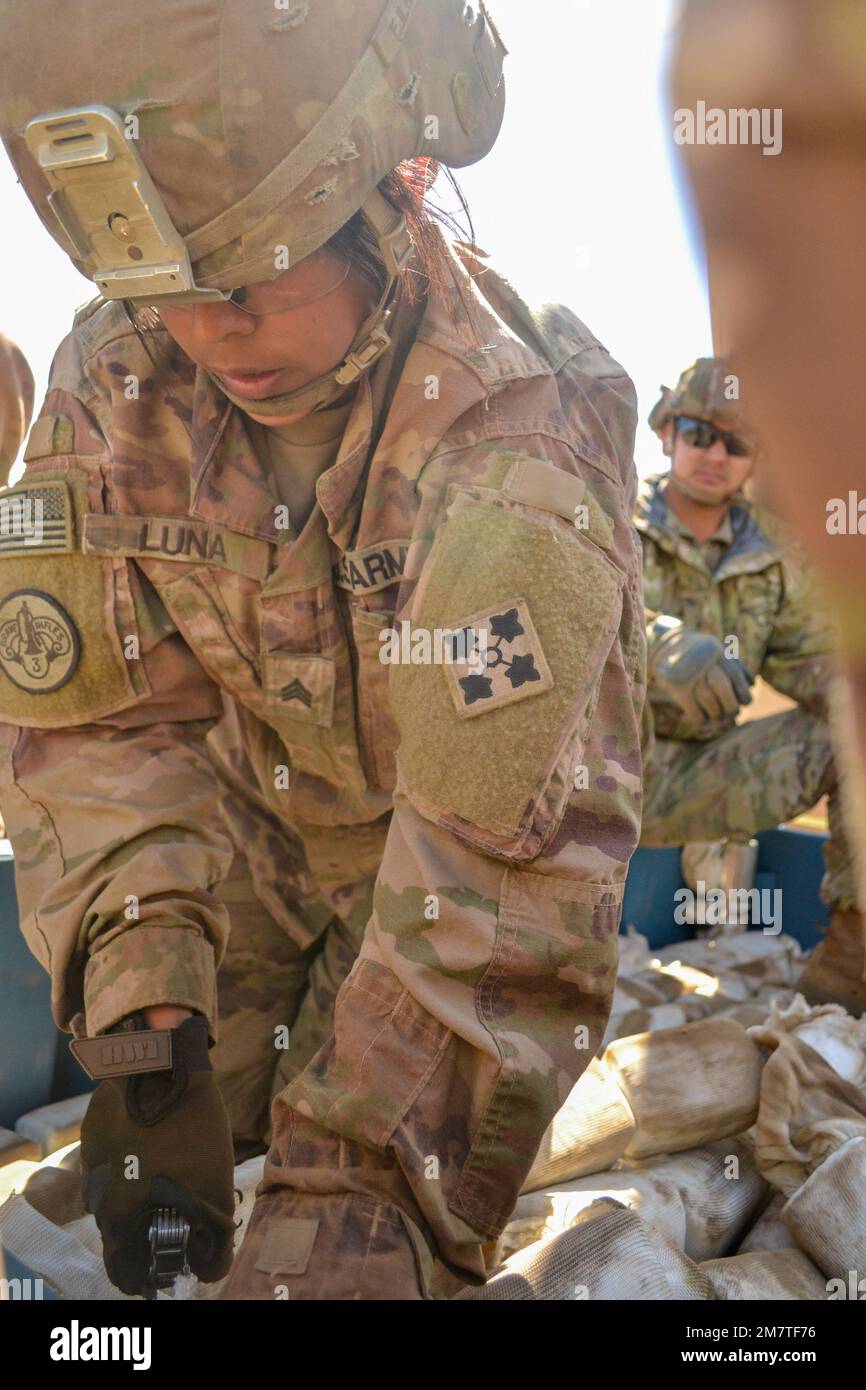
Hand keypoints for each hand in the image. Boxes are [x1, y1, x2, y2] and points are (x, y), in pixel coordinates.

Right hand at [80, 1013, 235, 1295]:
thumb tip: (207, 1264)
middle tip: (174, 1231)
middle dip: (146, 1237)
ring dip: (138, 1199)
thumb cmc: (194, 1123)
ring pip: (114, 1197)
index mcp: (120, 1210)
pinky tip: (155, 1153)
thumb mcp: (217, 1184)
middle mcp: (98, 1192)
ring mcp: (93, 1161)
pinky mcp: (95, 1134)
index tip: (163, 1275)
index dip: (145, 1275)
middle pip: (119, 1232)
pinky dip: (131, 1167)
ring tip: (168, 1189)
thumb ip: (213, 1233)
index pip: (122, 1267)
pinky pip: (112, 1165)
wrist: (164, 1059)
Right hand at [649, 618, 753, 721]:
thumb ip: (736, 665)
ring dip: (716, 714)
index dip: (743, 692)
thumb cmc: (701, 654)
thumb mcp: (718, 651)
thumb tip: (751, 685)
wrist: (666, 647)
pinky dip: (700, 718)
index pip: (735, 675)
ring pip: (708, 700)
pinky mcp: (677, 688)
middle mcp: (702, 661)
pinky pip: (693, 710)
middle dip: (731, 705)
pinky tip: (702, 719)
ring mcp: (688, 675)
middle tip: (732, 712)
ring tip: (717, 715)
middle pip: (722, 688)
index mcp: (716, 651)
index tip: (745, 702)